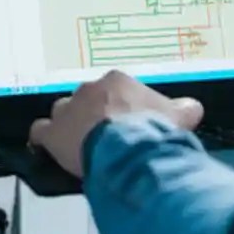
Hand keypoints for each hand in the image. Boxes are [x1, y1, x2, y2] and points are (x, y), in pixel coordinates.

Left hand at [28, 70, 204, 177]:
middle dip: (94, 116)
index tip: (127, 123)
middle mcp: (89, 90)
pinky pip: (41, 132)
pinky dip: (44, 141)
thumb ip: (183, 109)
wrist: (129, 149)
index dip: (120, 109)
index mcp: (117, 82)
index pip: (115, 91)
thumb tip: (192, 107)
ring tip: (80, 145)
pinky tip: (50, 151)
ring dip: (69, 126)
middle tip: (106, 137)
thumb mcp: (177, 117)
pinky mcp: (53, 133)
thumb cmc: (152, 131)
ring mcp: (68, 110)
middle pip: (87, 100)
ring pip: (62, 113)